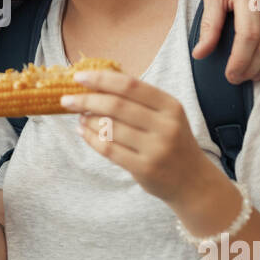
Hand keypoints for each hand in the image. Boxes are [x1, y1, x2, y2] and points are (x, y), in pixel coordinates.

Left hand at [63, 68, 231, 211]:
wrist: (193, 181)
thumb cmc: (172, 142)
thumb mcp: (166, 115)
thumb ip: (138, 99)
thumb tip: (97, 81)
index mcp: (170, 105)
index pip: (130, 86)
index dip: (101, 79)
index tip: (79, 77)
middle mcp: (165, 125)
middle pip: (116, 106)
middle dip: (86, 100)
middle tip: (66, 99)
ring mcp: (156, 149)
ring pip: (110, 128)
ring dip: (88, 120)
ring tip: (79, 116)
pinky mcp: (145, 168)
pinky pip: (109, 150)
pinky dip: (91, 139)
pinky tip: (83, 132)